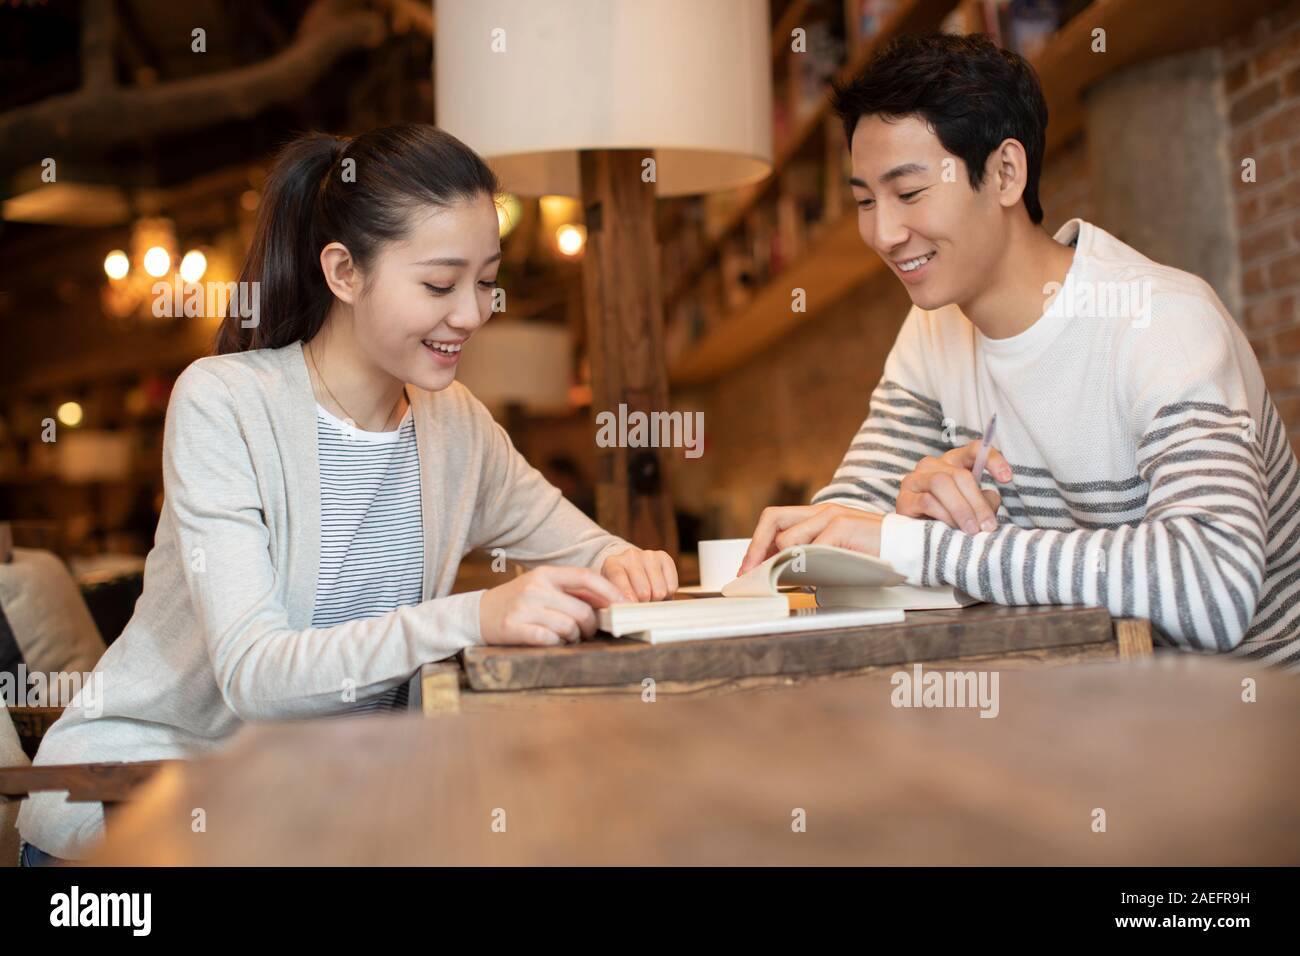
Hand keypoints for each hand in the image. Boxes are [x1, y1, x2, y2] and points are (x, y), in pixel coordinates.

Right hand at [479, 565, 623, 645]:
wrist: (478, 614)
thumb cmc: (519, 602)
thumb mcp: (543, 586)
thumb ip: (572, 591)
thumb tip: (611, 602)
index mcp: (546, 573)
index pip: (587, 578)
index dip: (610, 592)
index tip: (626, 605)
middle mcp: (535, 588)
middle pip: (582, 610)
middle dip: (591, 626)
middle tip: (586, 632)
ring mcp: (524, 608)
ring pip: (569, 628)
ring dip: (573, 638)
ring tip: (566, 637)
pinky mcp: (514, 628)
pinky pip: (550, 640)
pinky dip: (556, 644)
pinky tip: (550, 641)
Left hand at [599, 546, 678, 601]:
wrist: (631, 570)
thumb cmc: (619, 588)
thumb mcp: (610, 595)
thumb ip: (613, 604)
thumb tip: (621, 613)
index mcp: (612, 563)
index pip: (618, 578)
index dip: (626, 595)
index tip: (631, 607)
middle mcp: (630, 555)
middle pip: (643, 590)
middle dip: (643, 603)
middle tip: (639, 603)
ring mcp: (649, 555)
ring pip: (659, 590)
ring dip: (655, 599)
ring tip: (648, 596)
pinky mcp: (665, 558)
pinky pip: (672, 586)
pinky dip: (667, 593)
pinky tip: (658, 589)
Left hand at [738, 503, 884, 574]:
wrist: (910, 547)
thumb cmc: (875, 553)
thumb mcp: (837, 551)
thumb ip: (811, 555)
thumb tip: (780, 572)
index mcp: (818, 514)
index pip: (775, 520)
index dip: (757, 543)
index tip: (748, 567)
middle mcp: (822, 511)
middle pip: (772, 519)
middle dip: (755, 548)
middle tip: (749, 572)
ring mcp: (831, 517)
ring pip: (787, 539)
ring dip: (779, 562)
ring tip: (777, 579)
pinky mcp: (841, 527)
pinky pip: (810, 548)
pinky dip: (801, 564)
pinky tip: (801, 578)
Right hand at [896, 440, 1011, 533]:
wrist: (918, 538)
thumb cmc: (950, 519)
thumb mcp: (974, 508)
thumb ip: (985, 503)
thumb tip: (989, 504)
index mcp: (954, 462)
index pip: (975, 450)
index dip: (993, 460)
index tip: (1007, 478)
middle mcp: (932, 465)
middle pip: (960, 474)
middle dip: (977, 502)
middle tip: (987, 525)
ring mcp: (915, 480)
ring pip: (941, 483)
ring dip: (960, 509)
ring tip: (971, 530)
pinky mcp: (904, 499)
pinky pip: (926, 500)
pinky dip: (943, 515)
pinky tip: (950, 529)